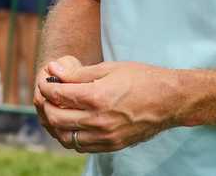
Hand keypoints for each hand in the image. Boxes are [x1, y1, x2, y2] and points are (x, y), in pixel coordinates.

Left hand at [35, 59, 180, 152]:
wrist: (170, 100)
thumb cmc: (141, 79)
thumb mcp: (109, 68)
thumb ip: (78, 73)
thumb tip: (53, 70)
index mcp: (97, 97)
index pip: (58, 95)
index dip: (47, 87)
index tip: (46, 81)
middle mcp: (99, 120)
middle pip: (57, 118)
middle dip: (46, 105)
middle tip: (47, 96)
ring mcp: (105, 136)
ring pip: (65, 137)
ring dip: (55, 125)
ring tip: (56, 111)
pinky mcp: (112, 145)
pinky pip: (81, 146)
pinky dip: (71, 136)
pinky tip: (72, 124)